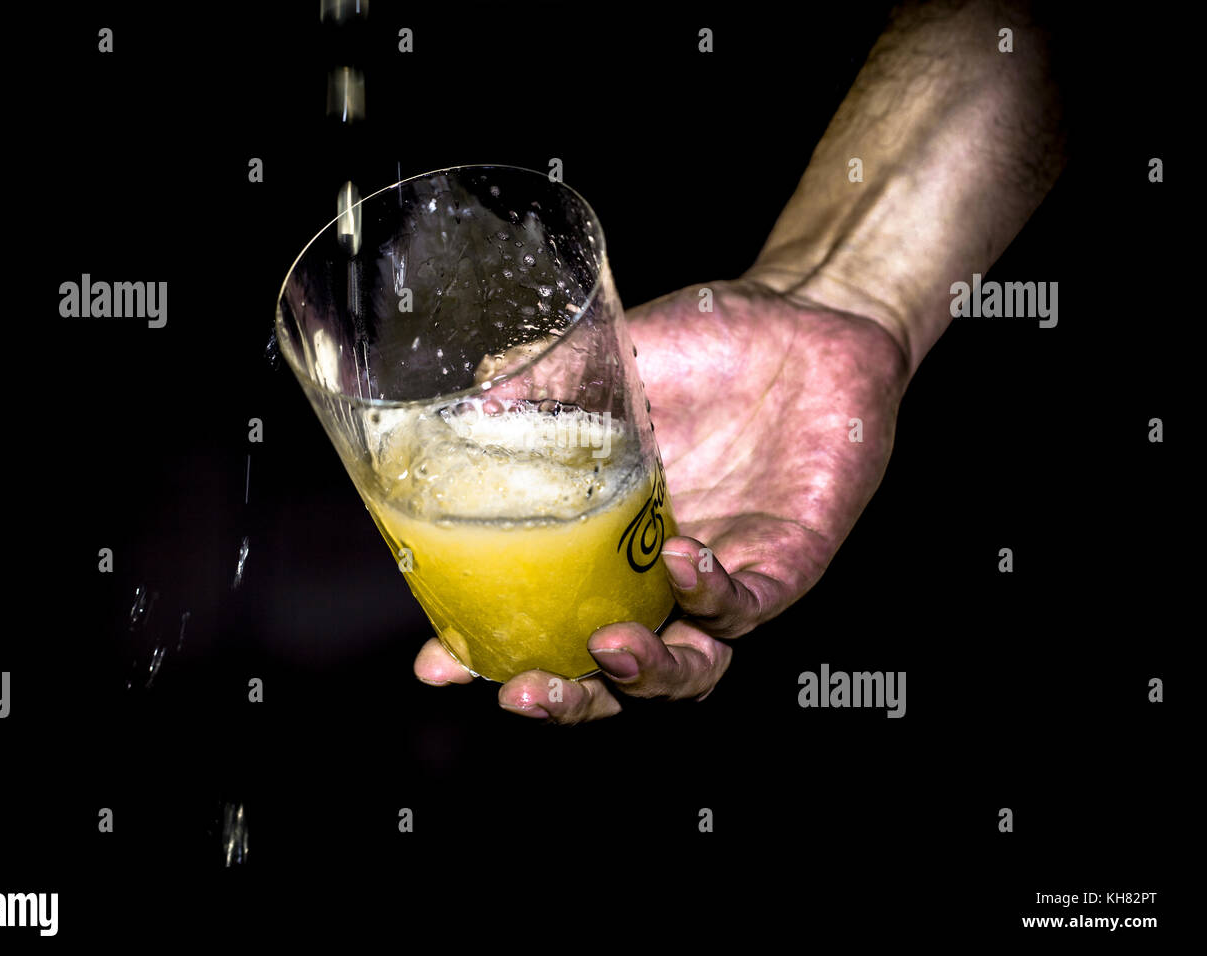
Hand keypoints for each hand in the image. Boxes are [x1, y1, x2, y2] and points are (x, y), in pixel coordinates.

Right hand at [414, 273, 908, 719]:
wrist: (808, 319)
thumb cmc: (710, 346)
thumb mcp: (611, 361)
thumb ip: (541, 384)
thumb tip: (467, 399)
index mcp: (610, 546)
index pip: (546, 624)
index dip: (491, 656)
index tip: (437, 665)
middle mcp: (662, 578)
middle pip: (613, 677)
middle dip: (569, 699)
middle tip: (523, 693)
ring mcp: (725, 577)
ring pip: (689, 668)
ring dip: (645, 675)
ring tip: (607, 650)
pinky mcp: (788, 563)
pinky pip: (749, 605)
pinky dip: (711, 595)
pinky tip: (679, 558)